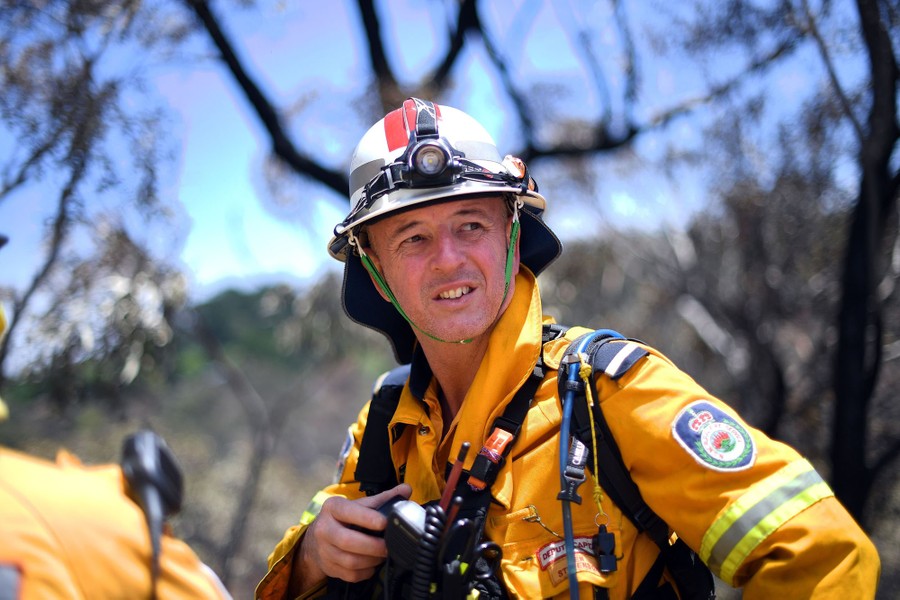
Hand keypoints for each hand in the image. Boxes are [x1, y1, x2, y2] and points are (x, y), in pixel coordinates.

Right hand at [289, 484, 411, 593]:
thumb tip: (406, 490)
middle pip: (348, 541)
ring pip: (350, 561)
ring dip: (372, 560)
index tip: (384, 523)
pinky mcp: (328, 567)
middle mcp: (324, 528)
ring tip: (383, 554)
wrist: (318, 539)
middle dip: (373, 546)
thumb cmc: (344, 519)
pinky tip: (373, 564)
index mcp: (333, 507)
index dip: (367, 518)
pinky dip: (366, 571)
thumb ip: (383, 498)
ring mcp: (324, 550)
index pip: (349, 512)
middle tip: (389, 546)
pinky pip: (351, 575)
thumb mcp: (359, 505)